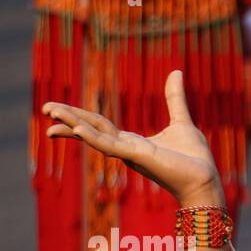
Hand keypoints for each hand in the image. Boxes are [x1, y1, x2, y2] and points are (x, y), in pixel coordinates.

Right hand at [42, 70, 222, 204]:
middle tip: (44, 109)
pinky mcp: (138, 158)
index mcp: (132, 141)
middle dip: (68, 119)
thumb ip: (174, 98)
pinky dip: (93, 138)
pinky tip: (77, 130)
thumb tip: (176, 72)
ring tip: (51, 113)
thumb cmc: (195, 158)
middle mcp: (126, 148)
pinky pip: (110, 147)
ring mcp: (129, 154)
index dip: (78, 117)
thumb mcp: (181, 121)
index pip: (98, 125)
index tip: (57, 110)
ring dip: (72, 125)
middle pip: (90, 129)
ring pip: (94, 136)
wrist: (206, 179)